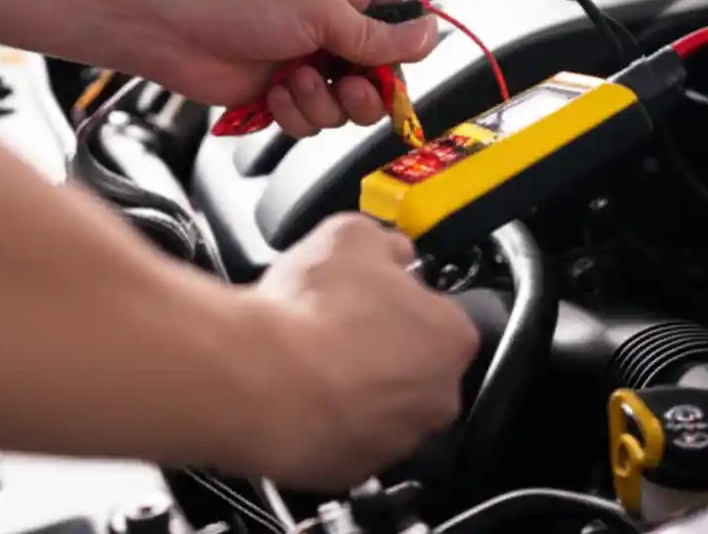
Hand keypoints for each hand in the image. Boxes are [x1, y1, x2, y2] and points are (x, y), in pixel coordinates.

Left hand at [139, 0, 438, 136]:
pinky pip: (314, 121)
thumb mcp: (320, 8)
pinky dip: (296, 113)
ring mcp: (310, 63)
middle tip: (347, 85)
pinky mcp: (286, 95)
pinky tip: (274, 93)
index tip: (404, 61)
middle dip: (367, 89)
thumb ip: (376, 33)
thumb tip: (427, 36)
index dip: (411, 42)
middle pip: (384, 73)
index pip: (403, 15)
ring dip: (324, 103)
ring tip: (296, 81)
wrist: (173, 29)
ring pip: (349, 106)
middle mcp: (333, 26)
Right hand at [245, 214, 478, 489]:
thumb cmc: (309, 315)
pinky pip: (345, 440)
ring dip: (355, 386)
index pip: (441, 314)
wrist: (256, 381)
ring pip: (382, 407)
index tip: (374, 292)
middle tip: (339, 324)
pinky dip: (326, 420)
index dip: (402, 299)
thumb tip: (386, 247)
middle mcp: (435, 398)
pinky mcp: (351, 470)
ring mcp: (395, 441)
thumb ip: (382, 241)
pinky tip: (297, 393)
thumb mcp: (349, 236)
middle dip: (383, 347)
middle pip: (417, 366)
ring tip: (311, 358)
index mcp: (451, 338)